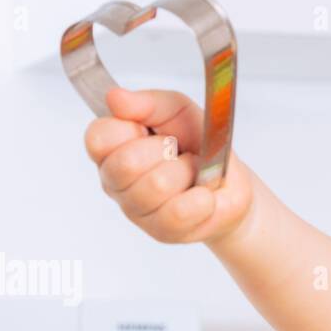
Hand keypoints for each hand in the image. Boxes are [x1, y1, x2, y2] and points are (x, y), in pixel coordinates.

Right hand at [83, 87, 258, 248]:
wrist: (232, 183)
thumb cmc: (198, 145)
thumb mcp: (177, 110)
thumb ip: (146, 103)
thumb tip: (114, 98)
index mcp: (110, 148)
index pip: (97, 137)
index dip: (127, 129)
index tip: (149, 129)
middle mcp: (115, 182)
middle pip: (125, 164)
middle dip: (163, 151)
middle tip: (177, 152)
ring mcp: (136, 210)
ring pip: (156, 185)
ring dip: (186, 172)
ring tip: (192, 172)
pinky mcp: (161, 232)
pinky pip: (176, 213)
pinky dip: (199, 199)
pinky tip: (203, 195)